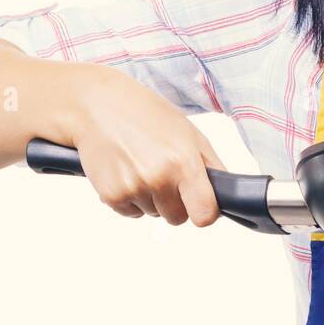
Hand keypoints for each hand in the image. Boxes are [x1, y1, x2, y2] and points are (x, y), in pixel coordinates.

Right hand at [66, 65, 226, 224]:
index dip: (206, 212)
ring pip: (153, 214)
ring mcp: (133, 188)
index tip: (201, 204)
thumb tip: (225, 194)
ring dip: (151, 199)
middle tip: (164, 173)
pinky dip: (130, 199)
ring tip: (142, 166)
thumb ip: (211, 166)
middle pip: (178, 218)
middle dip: (175, 202)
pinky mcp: (110, 196)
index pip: (205, 214)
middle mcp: (159, 178)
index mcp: (184, 162)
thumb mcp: (189, 133)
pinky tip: (126, 172)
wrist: (99, 106)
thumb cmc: (147, 115)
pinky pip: (131, 213)